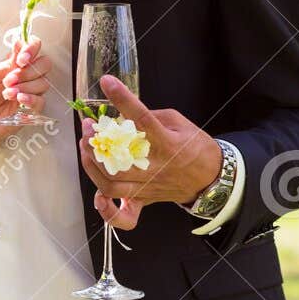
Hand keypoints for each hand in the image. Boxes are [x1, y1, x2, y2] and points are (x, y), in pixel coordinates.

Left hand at [0, 39, 51, 160]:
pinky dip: (31, 99)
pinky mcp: (30, 110)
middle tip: (9, 80)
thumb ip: (7, 63)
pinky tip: (18, 100)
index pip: (33, 48)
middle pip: (44, 65)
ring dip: (25, 86)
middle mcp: (24, 77)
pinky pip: (41, 102)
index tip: (21, 59)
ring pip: (43, 83)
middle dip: (28, 71)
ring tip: (7, 93)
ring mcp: (29, 93)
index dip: (32, 49)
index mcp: (13, 64)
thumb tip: (21, 43)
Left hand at [78, 75, 222, 217]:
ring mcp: (148, 187)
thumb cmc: (195, 147)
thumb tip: (122, 114)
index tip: (107, 83)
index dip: (123, 99)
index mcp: (167, 142)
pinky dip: (108, 212)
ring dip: (92, 167)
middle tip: (88, 127)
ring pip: (112, 185)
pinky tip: (98, 199)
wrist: (212, 178)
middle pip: (118, 159)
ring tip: (86, 149)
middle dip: (96, 142)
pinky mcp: (145, 201)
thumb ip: (151, 116)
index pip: (142, 118)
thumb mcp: (179, 122)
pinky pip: (125, 216)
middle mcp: (155, 167)